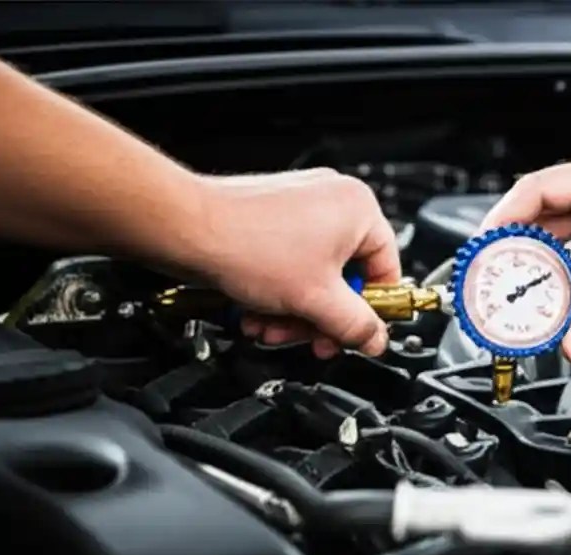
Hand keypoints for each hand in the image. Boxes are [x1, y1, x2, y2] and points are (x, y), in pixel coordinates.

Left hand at [177, 169, 400, 357]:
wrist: (185, 228)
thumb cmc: (247, 244)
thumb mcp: (317, 301)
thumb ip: (357, 325)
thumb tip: (376, 339)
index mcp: (358, 208)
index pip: (386, 271)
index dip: (370, 310)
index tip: (356, 333)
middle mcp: (333, 199)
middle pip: (346, 278)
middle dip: (321, 316)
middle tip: (309, 338)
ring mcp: (301, 205)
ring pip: (314, 276)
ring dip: (295, 311)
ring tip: (271, 326)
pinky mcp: (273, 216)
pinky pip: (290, 263)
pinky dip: (278, 292)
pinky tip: (258, 311)